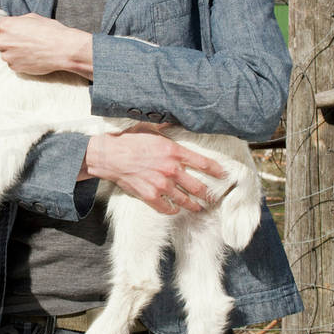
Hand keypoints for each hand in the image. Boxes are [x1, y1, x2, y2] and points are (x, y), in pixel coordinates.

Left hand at [0, 14, 92, 78]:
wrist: (62, 49)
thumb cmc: (50, 31)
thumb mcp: (32, 18)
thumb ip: (17, 22)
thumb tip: (13, 25)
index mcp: (6, 26)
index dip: (0, 30)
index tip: (4, 33)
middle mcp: (3, 41)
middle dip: (9, 42)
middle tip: (24, 42)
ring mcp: (8, 56)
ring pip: (6, 54)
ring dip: (14, 53)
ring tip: (31, 50)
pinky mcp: (14, 67)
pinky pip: (13, 64)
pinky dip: (20, 62)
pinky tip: (32, 57)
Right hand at [81, 124, 226, 213]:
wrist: (109, 156)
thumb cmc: (128, 140)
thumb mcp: (149, 128)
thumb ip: (165, 129)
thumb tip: (174, 123)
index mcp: (173, 151)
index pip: (203, 163)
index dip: (216, 171)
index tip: (223, 175)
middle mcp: (170, 169)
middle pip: (197, 186)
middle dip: (208, 194)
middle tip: (213, 198)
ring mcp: (161, 184)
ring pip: (184, 200)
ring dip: (193, 205)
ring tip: (199, 208)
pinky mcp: (149, 195)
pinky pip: (166, 208)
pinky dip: (172, 210)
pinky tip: (175, 211)